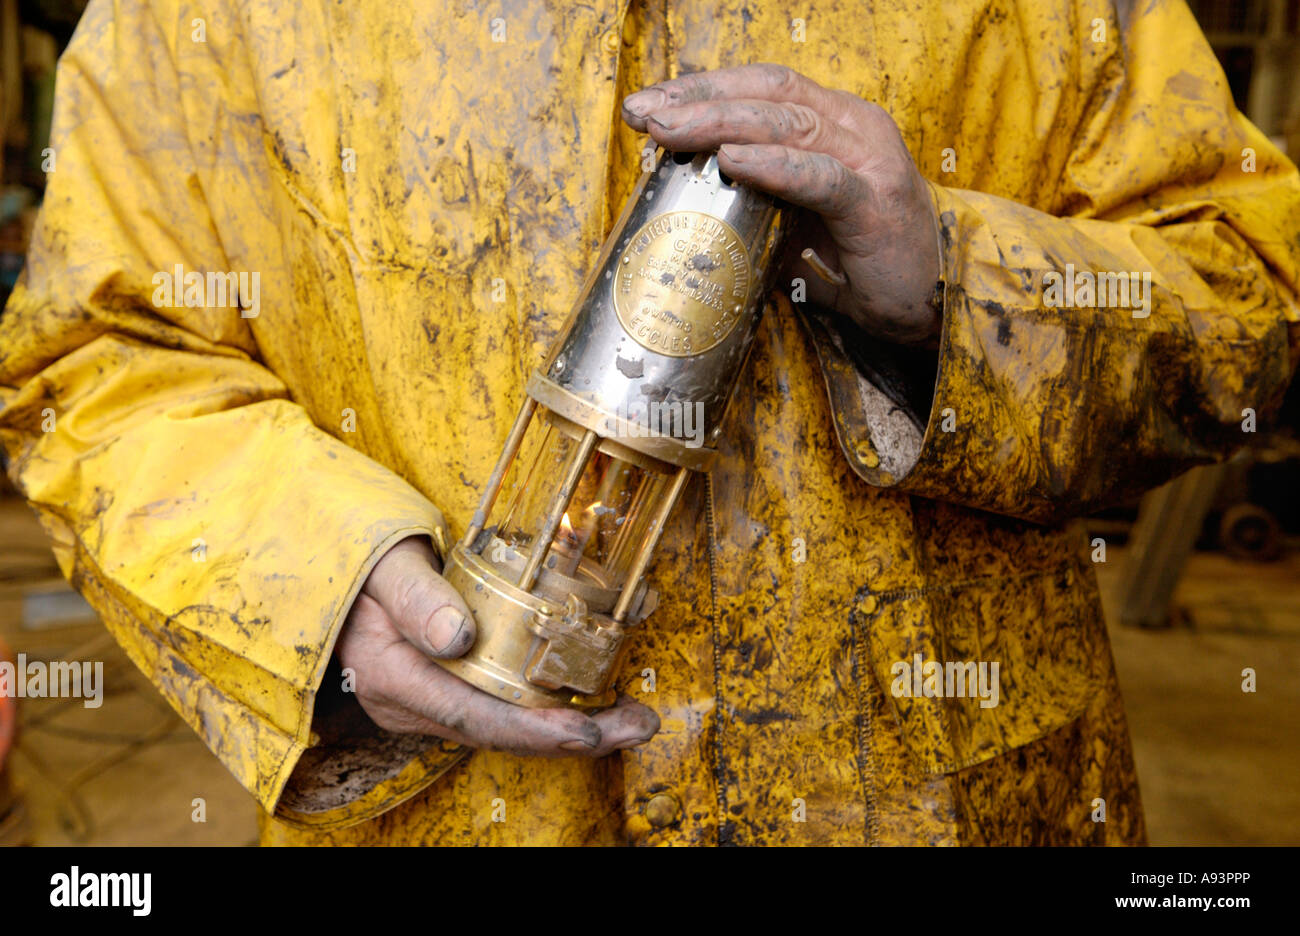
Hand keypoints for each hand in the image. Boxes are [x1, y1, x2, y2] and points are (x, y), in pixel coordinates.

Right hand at [337, 536, 659, 755]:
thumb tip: (458, 637)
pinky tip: (595, 704)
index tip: (585, 730)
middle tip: (636, 726)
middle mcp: (411, 705)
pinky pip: (503, 711)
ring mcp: (428, 704)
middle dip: (575, 736)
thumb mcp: (385, 565)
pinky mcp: (446, 693)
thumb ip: (419, 598)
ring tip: (632, 720)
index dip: (531, 728)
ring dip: (572, 727)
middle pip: (501, 732)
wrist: (340, 570)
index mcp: (394, 677)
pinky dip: (549, 710)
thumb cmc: (362, 558)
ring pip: (507, 727)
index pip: (472, 715)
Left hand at [622, 63, 941, 343]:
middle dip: (698, 98)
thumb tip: (692, 215)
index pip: (763, 88)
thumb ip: (760, 208)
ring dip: (720, 123)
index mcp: (836, 125)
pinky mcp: (877, 202)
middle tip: (642, 112)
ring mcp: (870, 159)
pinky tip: (731, 160)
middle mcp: (854, 127)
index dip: (705, 88)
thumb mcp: (802, 226)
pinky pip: (819, 176)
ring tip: (668, 129)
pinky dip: (772, 165)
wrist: (933, 304)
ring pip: (788, 123)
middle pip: (767, 94)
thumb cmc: (866, 265)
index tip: (649, 104)